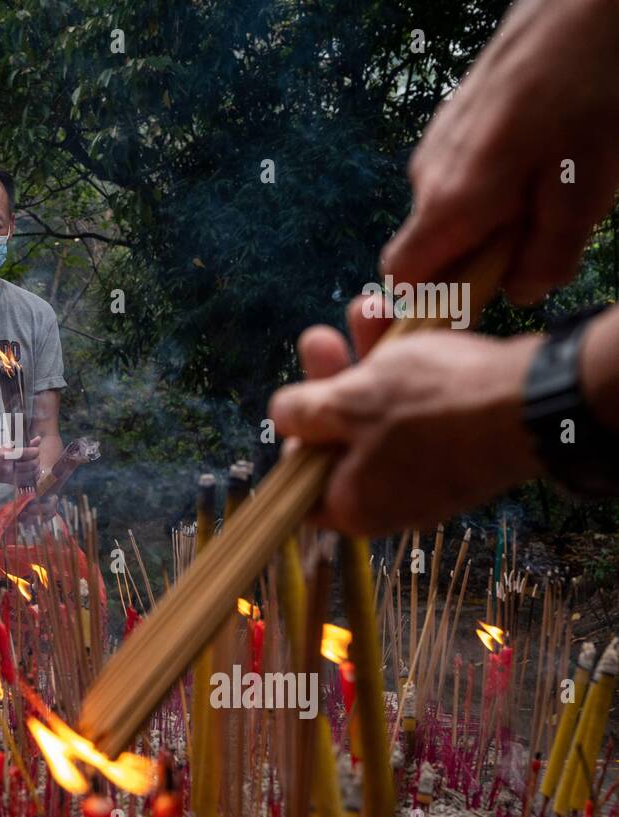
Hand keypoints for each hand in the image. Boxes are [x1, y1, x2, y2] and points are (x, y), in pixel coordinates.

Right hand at [0, 436, 40, 484]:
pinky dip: (31, 477)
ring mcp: (8, 475)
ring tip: (34, 464)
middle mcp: (7, 466)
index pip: (27, 453)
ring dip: (36, 468)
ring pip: (30, 474)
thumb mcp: (6, 445)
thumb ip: (23, 443)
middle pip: (31, 464)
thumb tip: (38, 439)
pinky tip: (31, 473)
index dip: (35, 451)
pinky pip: (25, 481)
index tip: (35, 449)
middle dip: (36, 460)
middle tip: (35, 456)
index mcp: (6, 454)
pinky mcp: (8, 481)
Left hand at [268, 324, 541, 534]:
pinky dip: (409, 365)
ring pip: (383, 411)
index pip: (304, 488)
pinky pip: (422, 405)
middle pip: (341, 438)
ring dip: (368, 357)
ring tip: (365, 310)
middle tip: (320, 339)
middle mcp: (390, 498)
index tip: (295, 406)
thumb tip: (280, 416)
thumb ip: (303, 412)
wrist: (534, 402)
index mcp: (354, 506)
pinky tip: (405, 320)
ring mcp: (427, 470)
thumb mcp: (344, 403)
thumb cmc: (429, 409)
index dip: (294, 443)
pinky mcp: (460, 442)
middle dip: (329, 378)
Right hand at [382, 0, 618, 304]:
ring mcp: (436, 145)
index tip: (476, 302)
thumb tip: (522, 291)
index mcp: (450, 203)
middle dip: (480, 256)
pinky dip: (494, 183)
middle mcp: (427, 176)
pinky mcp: (452, 122)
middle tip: (545, 233)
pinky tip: (544, 152)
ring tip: (554, 184)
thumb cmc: (589, 90)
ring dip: (493, 216)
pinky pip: (461, 175)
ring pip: (451, 209)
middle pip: (434, 246)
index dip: (430, 302)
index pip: (402, 279)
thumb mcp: (587, 191)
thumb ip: (548, 254)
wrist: (584, 3)